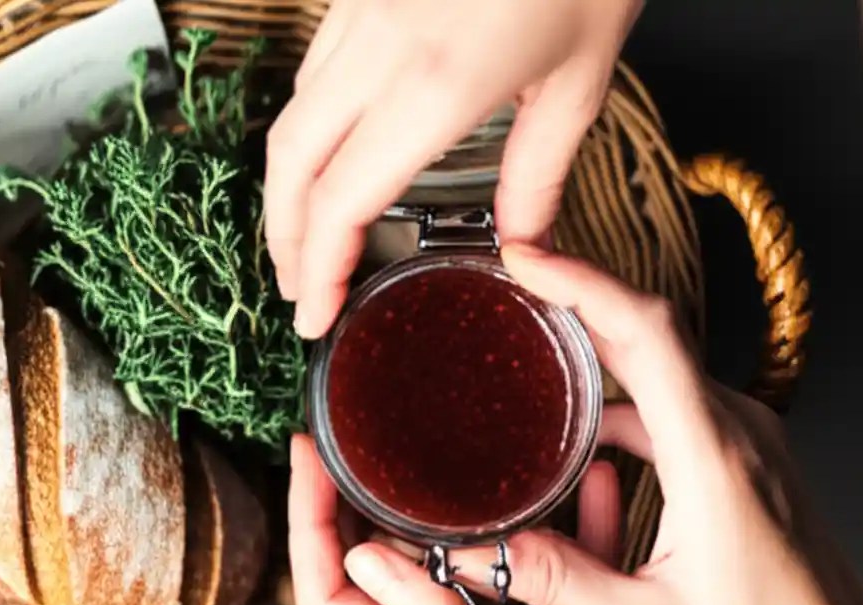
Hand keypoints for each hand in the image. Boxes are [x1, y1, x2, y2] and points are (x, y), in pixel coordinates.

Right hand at [265, 0, 642, 337]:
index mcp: (434, 86)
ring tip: (310, 237)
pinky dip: (309, 131)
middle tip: (300, 289)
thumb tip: (522, 246)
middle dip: (281, 239)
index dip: (317, 269)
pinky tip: (334, 156)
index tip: (315, 316)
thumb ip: (538, 172)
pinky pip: (314, 71)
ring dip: (288, 187)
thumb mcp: (581, 79)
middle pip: (288, 163)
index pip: (340, 200)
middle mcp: (379, 50)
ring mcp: (360, 12)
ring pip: (292, 114)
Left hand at [288, 433, 673, 604]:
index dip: (309, 520)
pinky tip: (592, 479)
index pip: (328, 592)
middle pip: (376, 563)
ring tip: (468, 442)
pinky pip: (539, 563)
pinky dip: (559, 521)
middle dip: (364, 495)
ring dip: (465, 500)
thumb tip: (366, 560)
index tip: (310, 453)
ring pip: (458, 553)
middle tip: (368, 431)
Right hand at [437, 244, 862, 604]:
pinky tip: (580, 436)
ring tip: (528, 356)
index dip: (582, 281)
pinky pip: (674, 406)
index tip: (527, 257)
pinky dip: (621, 405)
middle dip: (574, 301)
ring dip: (595, 357)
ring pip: (660, 369)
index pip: (647, 333)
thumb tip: (473, 551)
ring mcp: (747, 441)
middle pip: (648, 334)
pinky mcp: (746, 459)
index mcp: (714, 457)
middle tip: (507, 288)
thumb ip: (555, 580)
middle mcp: (737, 432)